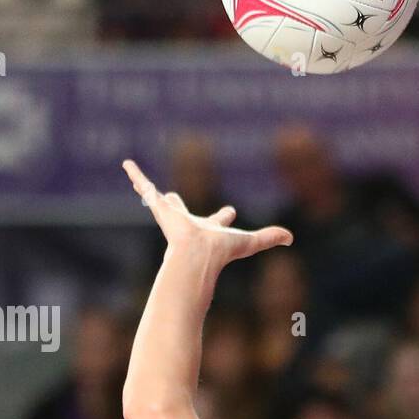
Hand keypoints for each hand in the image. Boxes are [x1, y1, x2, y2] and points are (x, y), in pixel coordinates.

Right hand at [123, 159, 292, 267]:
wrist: (197, 255)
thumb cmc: (221, 251)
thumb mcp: (251, 242)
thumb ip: (270, 238)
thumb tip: (292, 238)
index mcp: (208, 230)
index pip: (218, 221)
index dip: (225, 217)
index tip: (231, 211)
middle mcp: (187, 223)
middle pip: (182, 211)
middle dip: (177, 206)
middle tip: (173, 197)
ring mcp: (171, 215)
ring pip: (157, 198)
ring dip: (148, 190)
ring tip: (138, 179)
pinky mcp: (158, 207)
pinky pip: (144, 187)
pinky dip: (135, 175)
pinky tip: (126, 163)